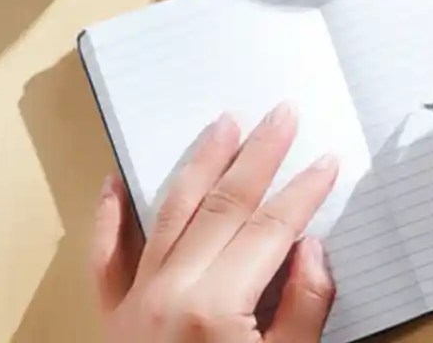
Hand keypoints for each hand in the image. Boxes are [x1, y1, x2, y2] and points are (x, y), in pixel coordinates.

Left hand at [91, 102, 339, 341]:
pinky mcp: (113, 317)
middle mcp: (171, 293)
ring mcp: (137, 301)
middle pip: (225, 206)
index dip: (304, 192)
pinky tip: (114, 183)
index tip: (326, 162)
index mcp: (216, 308)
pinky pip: (107, 256)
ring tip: (224, 126)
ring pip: (172, 214)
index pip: (272, 229)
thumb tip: (311, 250)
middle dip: (260, 155)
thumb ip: (305, 307)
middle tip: (282, 115)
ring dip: (201, 163)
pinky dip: (110, 217)